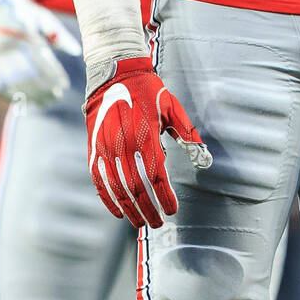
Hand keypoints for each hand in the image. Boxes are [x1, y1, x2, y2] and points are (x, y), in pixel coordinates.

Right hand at [0, 0, 81, 105]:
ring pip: (11, 83)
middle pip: (25, 74)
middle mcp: (5, 47)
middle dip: (43, 88)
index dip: (53, 74)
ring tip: (47, 102)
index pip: (39, 59)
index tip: (64, 85)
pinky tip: (26, 102)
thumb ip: (58, 33)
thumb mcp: (41, 16)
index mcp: (21, 34)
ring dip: (30, 96)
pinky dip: (11, 97)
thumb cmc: (23, 12)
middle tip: (58, 95)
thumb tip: (77, 51)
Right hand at [85, 57, 211, 227]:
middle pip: (136, 188)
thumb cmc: (149, 92)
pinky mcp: (93, 149)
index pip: (156, 176)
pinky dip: (108, 199)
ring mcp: (105, 148)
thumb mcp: (173, 107)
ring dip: (129, 209)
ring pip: (117, 188)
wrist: (115, 75)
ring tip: (140, 223)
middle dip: (148, 209)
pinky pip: (99, 180)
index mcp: (145, 135)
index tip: (173, 210)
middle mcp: (123, 144)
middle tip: (158, 224)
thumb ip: (188, 134)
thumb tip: (205, 160)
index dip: (165, 197)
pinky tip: (118, 212)